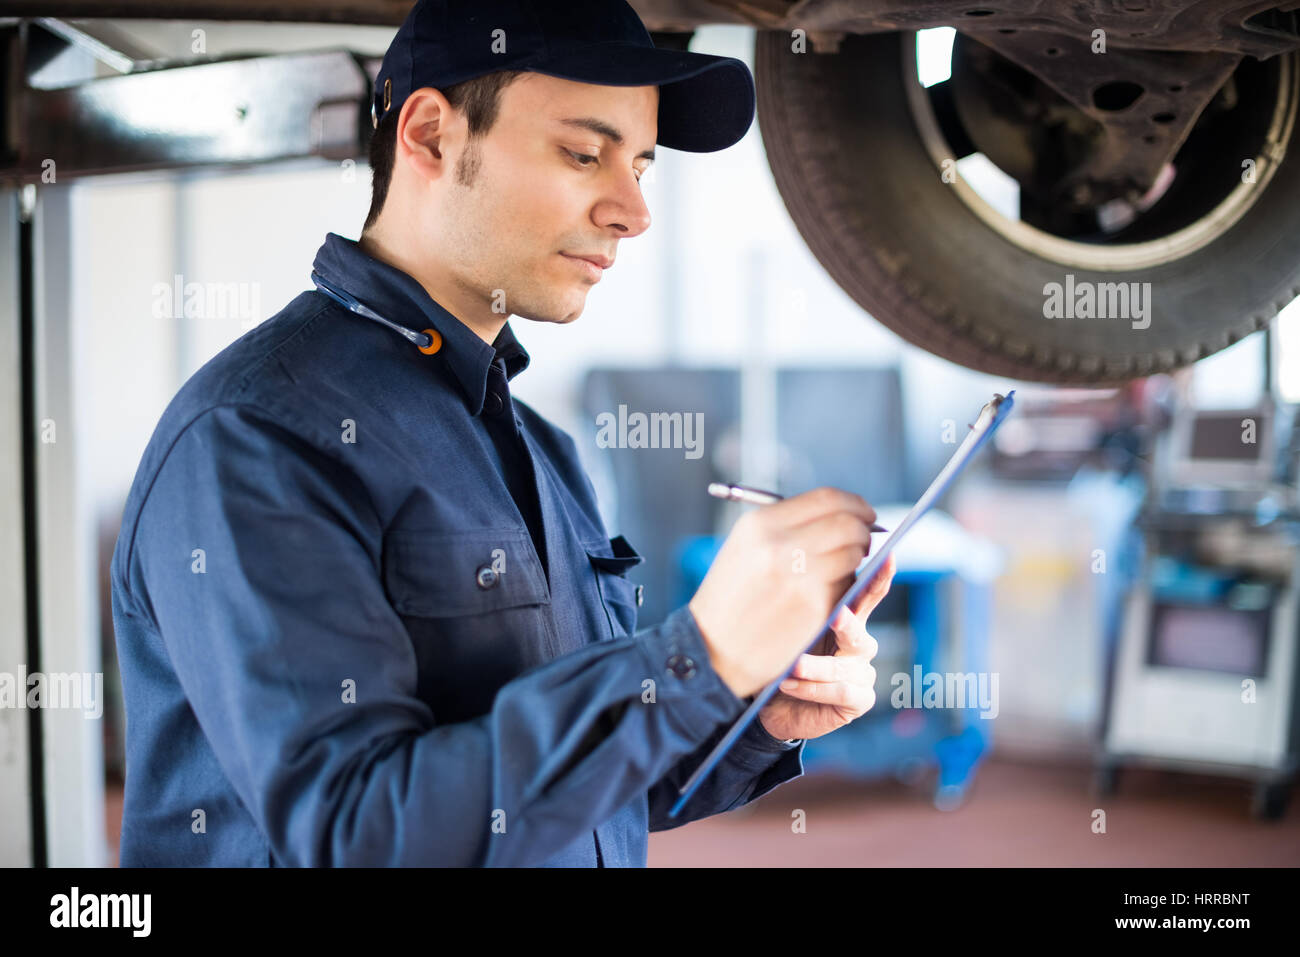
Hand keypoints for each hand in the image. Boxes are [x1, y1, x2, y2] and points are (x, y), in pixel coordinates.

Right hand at [689, 487, 878, 697]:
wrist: (712, 650)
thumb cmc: (730, 598)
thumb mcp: (744, 547)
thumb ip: (788, 526)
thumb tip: (841, 515)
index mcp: (761, 524)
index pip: (827, 498)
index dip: (854, 503)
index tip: (863, 513)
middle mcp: (780, 545)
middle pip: (847, 522)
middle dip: (864, 529)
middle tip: (865, 538)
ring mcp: (799, 577)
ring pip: (853, 552)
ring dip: (858, 557)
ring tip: (847, 564)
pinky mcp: (814, 607)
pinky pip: (847, 585)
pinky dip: (847, 585)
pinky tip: (830, 590)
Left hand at [756, 552, 894, 741]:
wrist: (772, 705)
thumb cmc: (781, 660)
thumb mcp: (788, 631)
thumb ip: (800, 608)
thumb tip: (799, 575)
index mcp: (847, 619)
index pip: (868, 594)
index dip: (881, 576)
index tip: (889, 555)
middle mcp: (860, 643)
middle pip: (859, 629)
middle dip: (847, 623)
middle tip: (836, 615)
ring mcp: (862, 672)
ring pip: (842, 666)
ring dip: (814, 667)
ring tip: (790, 667)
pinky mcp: (859, 699)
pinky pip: (840, 691)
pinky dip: (812, 689)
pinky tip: (790, 685)